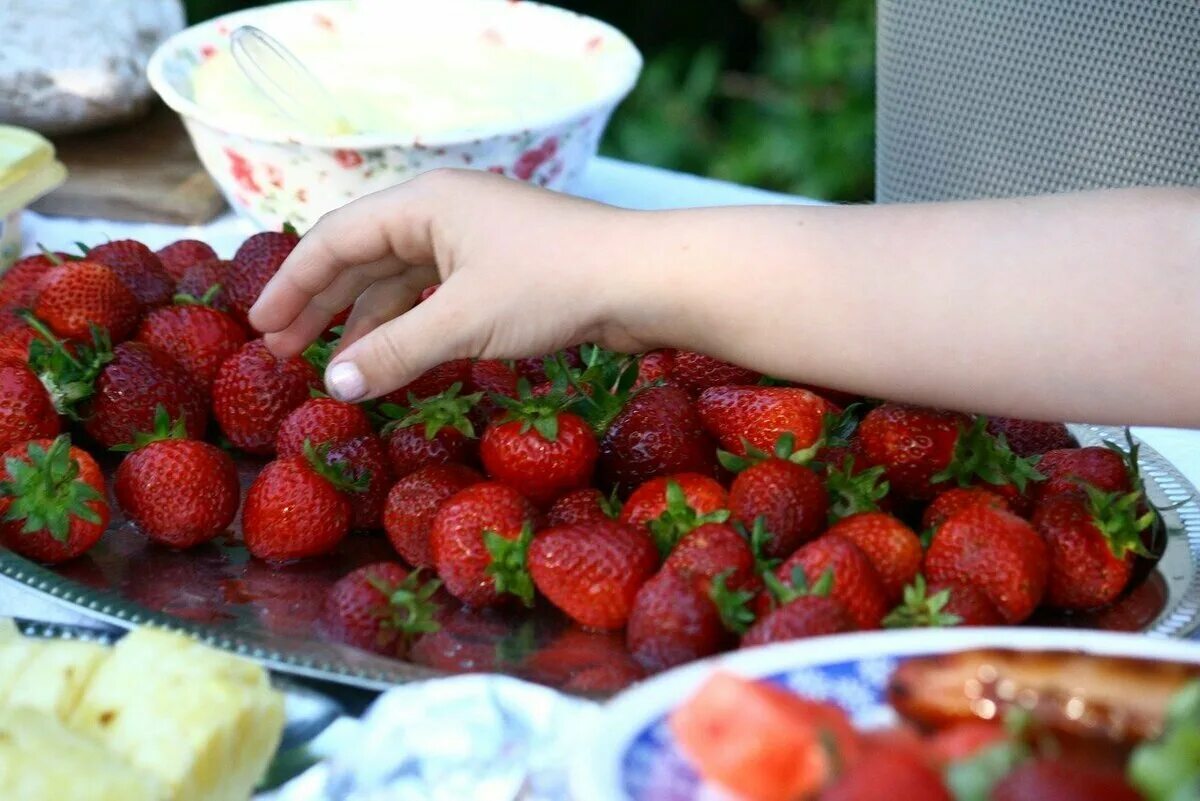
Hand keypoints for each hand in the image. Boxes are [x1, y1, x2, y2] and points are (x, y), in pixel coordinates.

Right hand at [249, 169, 662, 401]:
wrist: (645, 280)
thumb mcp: (464, 321)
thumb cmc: (552, 285)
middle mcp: (443, 214)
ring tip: (334, 369)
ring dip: (366, 324)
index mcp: (424, 203)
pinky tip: (393, 361)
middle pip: (364, 258)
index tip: (259, 327)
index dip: (293, 284)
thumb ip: (395, 352)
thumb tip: (335, 387)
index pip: (337, 239)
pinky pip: (436, 298)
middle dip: (323, 306)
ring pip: (401, 282)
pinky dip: (410, 329)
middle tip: (284, 353)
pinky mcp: (501, 273)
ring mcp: (474, 242)